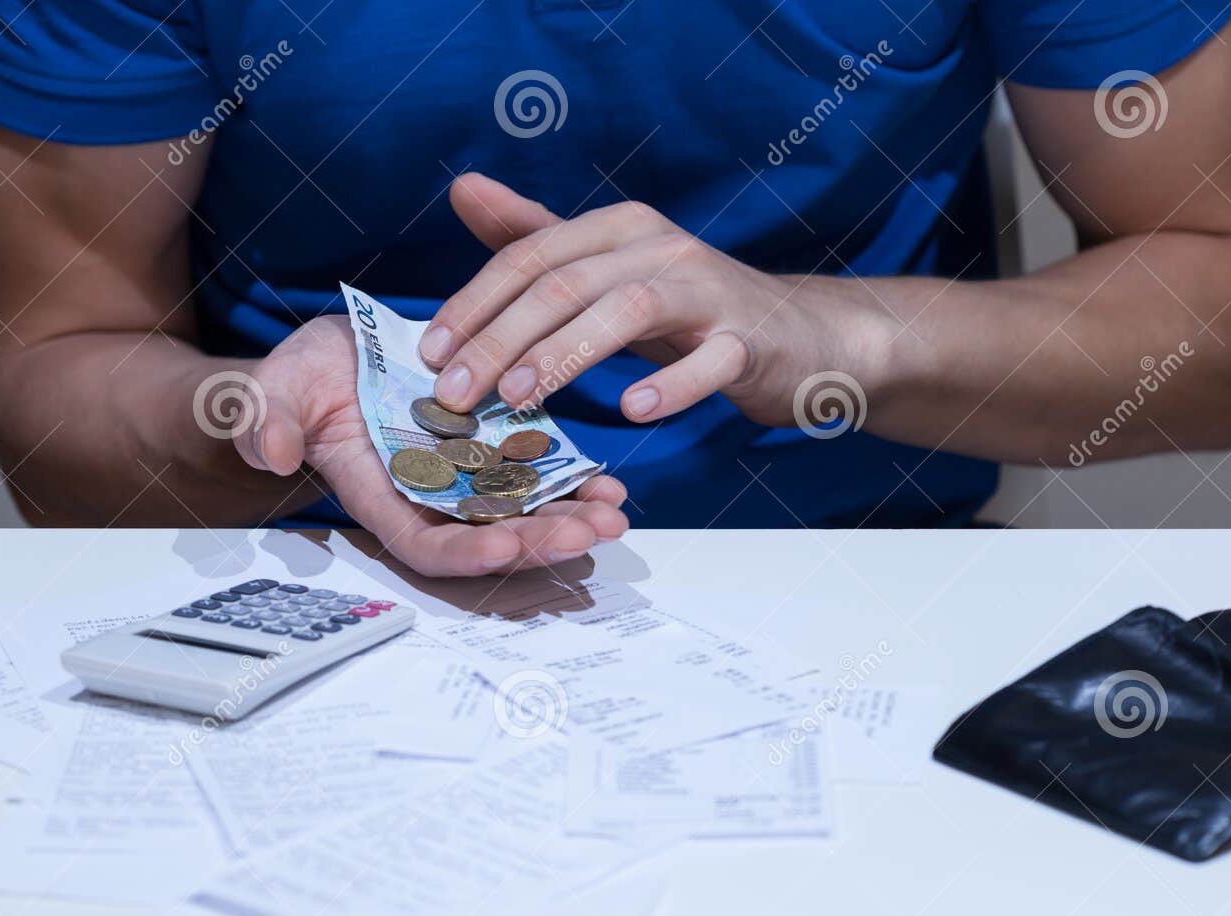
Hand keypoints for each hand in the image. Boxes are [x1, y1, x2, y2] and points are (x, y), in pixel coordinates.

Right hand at [231, 315, 628, 576]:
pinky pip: (541, 475)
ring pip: (526, 513)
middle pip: (492, 538)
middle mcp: (432, 498)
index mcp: (381, 498)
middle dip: (541, 541)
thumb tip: (275, 451)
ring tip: (615, 515)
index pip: (425, 544)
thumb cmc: (296, 384)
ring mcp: (467, 477)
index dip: (464, 552)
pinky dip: (576, 484)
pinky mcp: (494, 447)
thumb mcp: (271, 394)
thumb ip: (268, 423)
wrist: (331, 356)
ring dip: (572, 519)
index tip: (505, 547)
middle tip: (589, 533)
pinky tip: (613, 485)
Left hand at [417, 173, 882, 424]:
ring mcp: (708, 292)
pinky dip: (671, 385)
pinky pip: (709, 361)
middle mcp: (660, 247)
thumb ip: (538, 237)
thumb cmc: (693, 310)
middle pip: (565, 285)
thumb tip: (463, 189)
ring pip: (625, 312)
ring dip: (564, 356)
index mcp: (619, 229)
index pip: (529, 257)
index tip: (429, 357)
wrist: (801, 336)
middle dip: (500, 340)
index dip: (474, 305)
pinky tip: (632, 412)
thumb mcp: (611, 270)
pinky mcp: (749, 341)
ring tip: (519, 401)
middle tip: (454, 396)